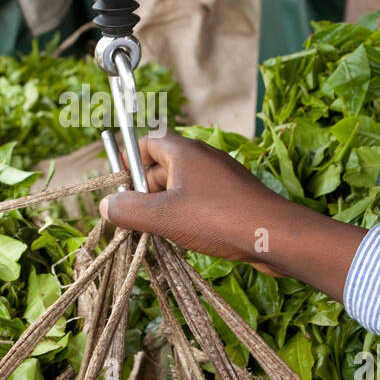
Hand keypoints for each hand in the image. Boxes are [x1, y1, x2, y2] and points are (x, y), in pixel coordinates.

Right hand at [99, 133, 282, 265]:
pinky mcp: (234, 197)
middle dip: (145, 190)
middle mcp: (203, 158)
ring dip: (165, 206)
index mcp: (184, 151)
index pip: (148, 142)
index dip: (129, 159)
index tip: (118, 182)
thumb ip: (129, 210)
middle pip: (162, 166)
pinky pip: (200, 199)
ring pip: (181, 187)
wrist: (274, 235)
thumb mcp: (163, 216)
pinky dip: (186, 214)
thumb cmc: (217, 218)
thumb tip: (106, 205)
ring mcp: (221, 177)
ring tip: (157, 232)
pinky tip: (184, 238)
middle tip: (133, 217)